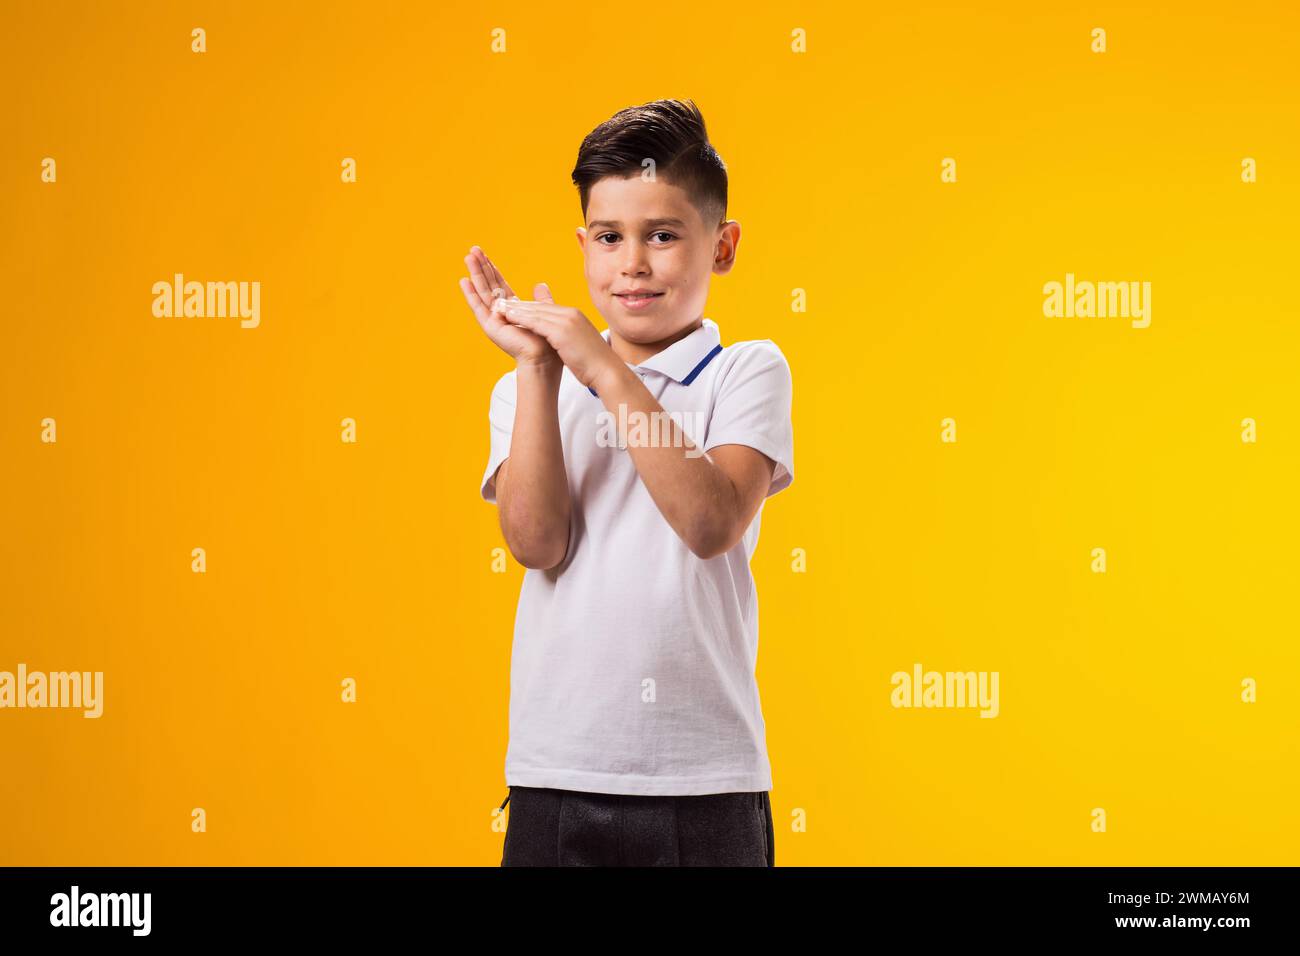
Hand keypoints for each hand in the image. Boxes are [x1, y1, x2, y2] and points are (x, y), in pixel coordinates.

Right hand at [459, 246, 560, 368]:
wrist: (544, 358)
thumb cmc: (546, 341)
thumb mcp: (543, 312)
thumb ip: (540, 299)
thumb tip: (540, 284)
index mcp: (512, 309)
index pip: (499, 284)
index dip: (492, 269)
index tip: (484, 253)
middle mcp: (500, 313)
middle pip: (488, 285)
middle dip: (481, 266)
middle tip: (473, 249)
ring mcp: (493, 319)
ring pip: (482, 291)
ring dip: (475, 274)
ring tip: (468, 257)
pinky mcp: (490, 326)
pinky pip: (479, 307)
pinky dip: (471, 294)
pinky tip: (464, 281)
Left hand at [497, 298, 624, 391]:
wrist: (607, 371)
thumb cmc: (594, 363)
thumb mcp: (580, 344)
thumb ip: (568, 336)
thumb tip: (560, 340)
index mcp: (575, 316)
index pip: (546, 308)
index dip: (528, 307)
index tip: (513, 307)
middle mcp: (570, 314)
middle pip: (538, 306)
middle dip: (518, 304)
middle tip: (500, 302)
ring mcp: (566, 320)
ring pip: (535, 311)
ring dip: (515, 308)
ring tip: (498, 307)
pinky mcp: (561, 331)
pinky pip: (535, 322)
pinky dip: (520, 318)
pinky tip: (507, 317)